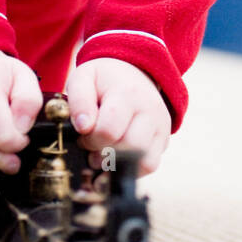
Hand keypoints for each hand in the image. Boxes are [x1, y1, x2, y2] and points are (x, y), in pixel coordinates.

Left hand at [63, 57, 170, 176]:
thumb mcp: (84, 79)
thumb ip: (78, 100)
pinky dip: (131, 168)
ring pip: (144, 161)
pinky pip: (150, 165)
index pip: (109, 130)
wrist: (133, 73)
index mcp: (128, 94)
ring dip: (118, 166)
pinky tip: (117, 159)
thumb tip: (84, 127)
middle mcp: (150, 111)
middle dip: (104, 155)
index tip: (83, 134)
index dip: (90, 139)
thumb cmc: (104, 80)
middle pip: (129, 148)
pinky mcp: (163, 140)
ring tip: (104, 155)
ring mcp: (161, 126)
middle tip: (92, 147)